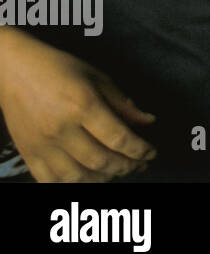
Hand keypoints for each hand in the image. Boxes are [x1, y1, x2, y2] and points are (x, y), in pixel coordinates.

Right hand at [0, 28, 156, 181]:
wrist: (13, 69)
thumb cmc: (59, 68)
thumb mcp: (97, 77)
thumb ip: (123, 103)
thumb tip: (149, 122)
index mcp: (82, 105)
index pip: (119, 138)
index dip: (140, 150)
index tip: (151, 153)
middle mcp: (61, 128)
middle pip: (101, 161)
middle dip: (127, 167)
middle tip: (139, 165)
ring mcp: (42, 144)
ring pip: (78, 177)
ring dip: (103, 179)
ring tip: (117, 171)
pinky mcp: (28, 153)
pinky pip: (51, 181)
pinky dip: (73, 184)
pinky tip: (88, 177)